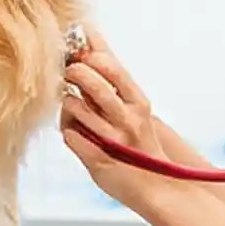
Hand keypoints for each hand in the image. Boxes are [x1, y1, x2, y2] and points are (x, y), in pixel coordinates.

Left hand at [59, 26, 175, 207]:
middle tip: (68, 72)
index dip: (90, 52)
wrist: (156, 186)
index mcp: (138, 101)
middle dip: (75, 73)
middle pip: (94, 85)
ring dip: (67, 103)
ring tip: (71, 104)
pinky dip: (67, 130)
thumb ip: (112, 77)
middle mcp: (128, 119)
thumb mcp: (134, 105)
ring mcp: (113, 140)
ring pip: (77, 109)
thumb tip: (90, 39)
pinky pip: (70, 137)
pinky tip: (73, 131)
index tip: (77, 45)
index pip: (112, 67)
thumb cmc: (138, 140)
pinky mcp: (97, 160)